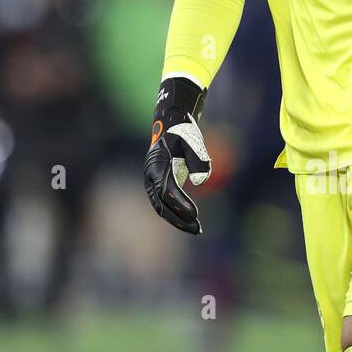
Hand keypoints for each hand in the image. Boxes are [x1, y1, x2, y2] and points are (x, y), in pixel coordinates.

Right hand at [144, 77, 210, 233]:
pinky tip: (190, 220)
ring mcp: (152, 181)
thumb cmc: (183, 132)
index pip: (166, 191)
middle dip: (179, 218)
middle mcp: (150, 175)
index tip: (196, 214)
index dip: (180, 204)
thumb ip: (198, 160)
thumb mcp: (193, 141)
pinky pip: (164, 203)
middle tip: (198, 228)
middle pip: (161, 205)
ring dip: (177, 219)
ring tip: (196, 229)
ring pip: (161, 207)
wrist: (171, 123)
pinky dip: (176, 213)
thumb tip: (200, 181)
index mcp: (157, 164)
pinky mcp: (157, 184)